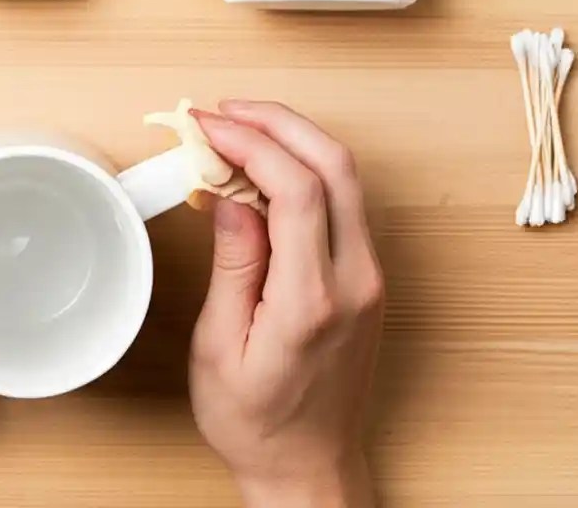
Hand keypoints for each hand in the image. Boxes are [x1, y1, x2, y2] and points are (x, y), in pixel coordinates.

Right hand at [189, 101, 383, 507]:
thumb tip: (230, 195)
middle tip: (224, 111)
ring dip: (293, 140)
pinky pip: (344, 203)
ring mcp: (370, 278)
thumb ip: (232, 264)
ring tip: (237, 131)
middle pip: (335, 165)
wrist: (308, 466)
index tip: (207, 126)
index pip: (296, 188)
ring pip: (346, 177)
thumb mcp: (219, 345)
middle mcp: (356, 281)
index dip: (249, 142)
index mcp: (313, 300)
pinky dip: (304, 170)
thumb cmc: (256, 422)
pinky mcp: (367, 279)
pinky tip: (263, 170)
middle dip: (277, 122)